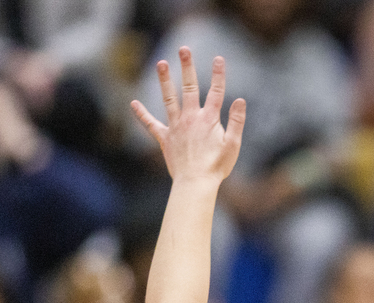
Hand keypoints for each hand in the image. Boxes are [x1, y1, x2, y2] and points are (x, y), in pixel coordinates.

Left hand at [131, 47, 243, 183]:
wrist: (195, 183)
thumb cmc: (217, 167)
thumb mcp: (233, 145)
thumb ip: (236, 121)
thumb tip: (240, 100)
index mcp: (209, 120)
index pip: (216, 92)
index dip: (218, 74)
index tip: (218, 58)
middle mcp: (191, 118)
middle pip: (190, 88)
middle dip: (187, 67)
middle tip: (184, 49)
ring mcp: (176, 126)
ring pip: (169, 98)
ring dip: (165, 80)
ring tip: (161, 63)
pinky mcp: (165, 138)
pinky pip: (151, 124)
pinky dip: (142, 114)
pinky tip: (133, 103)